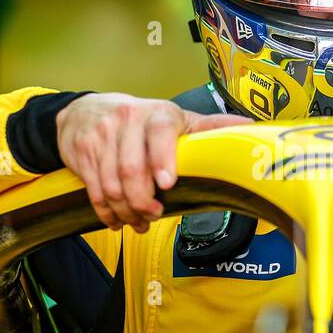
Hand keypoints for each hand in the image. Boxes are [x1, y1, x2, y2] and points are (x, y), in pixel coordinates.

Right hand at [55, 93, 249, 231]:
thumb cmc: (141, 119)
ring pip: (112, 185)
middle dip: (143, 201)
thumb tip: (250, 128)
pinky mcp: (82, 152)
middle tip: (153, 215)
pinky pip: (94, 190)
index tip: (167, 183)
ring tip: (137, 221)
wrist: (83, 111)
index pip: (160, 132)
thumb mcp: (175, 118)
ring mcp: (102, 136)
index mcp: (158, 113)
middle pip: (133, 170)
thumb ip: (209, 127)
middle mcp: (128, 120)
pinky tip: (116, 219)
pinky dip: (106, 211)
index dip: (162, 158)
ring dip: (126, 211)